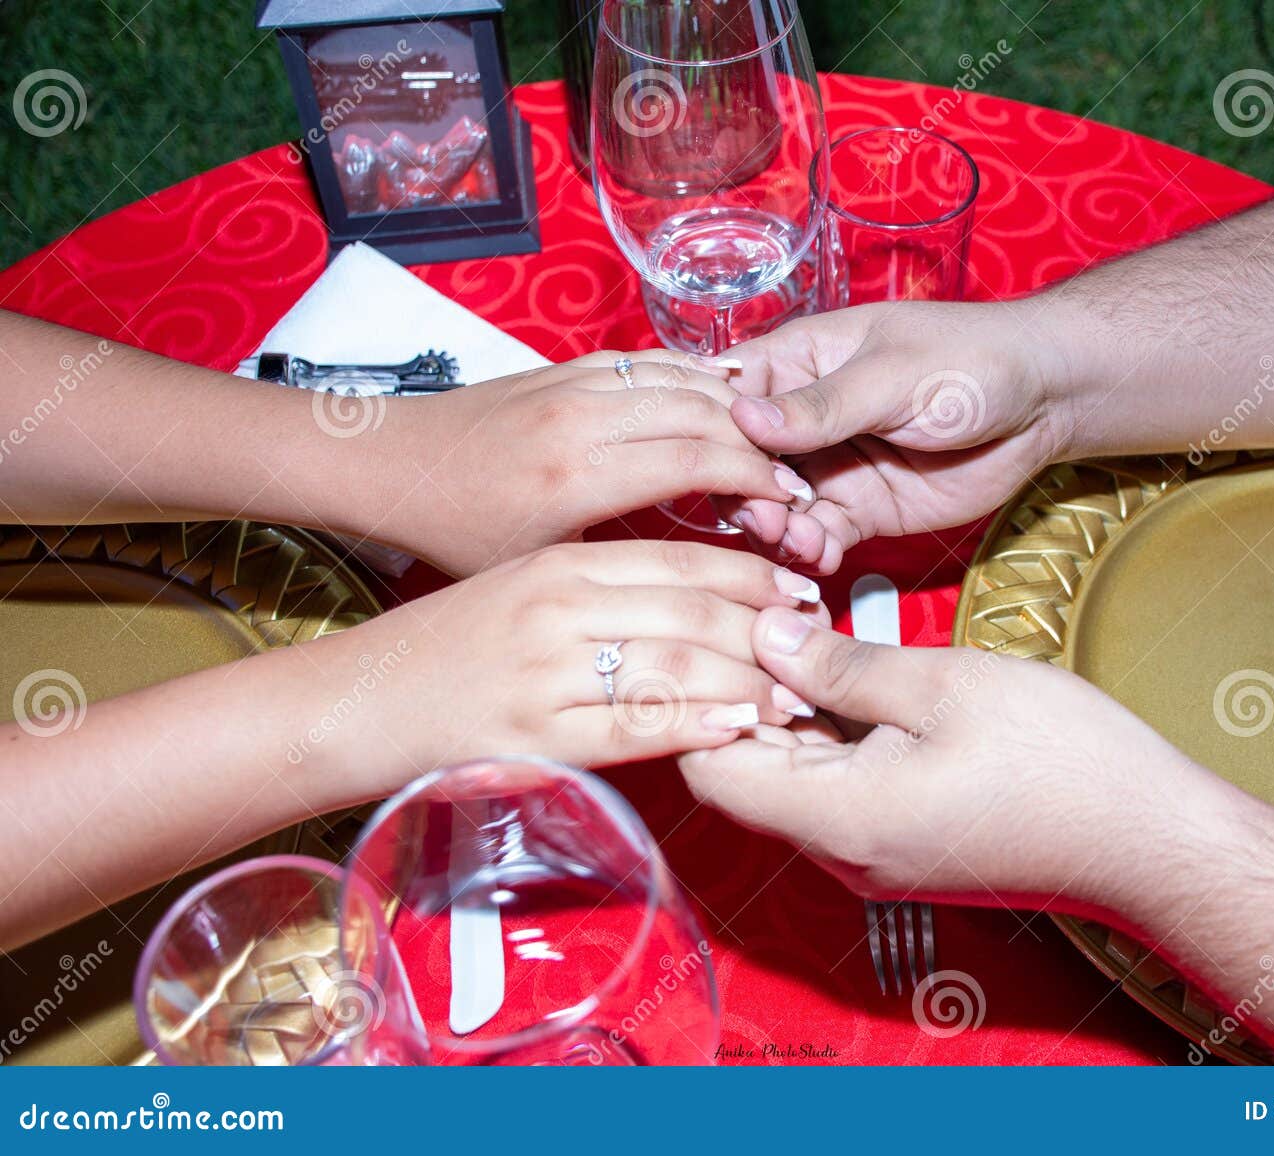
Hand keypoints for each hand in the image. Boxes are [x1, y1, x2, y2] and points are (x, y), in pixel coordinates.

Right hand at [322, 541, 829, 797]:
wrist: (354, 699)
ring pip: (679, 666)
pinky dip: (698, 727)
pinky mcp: (537, 735)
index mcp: (561, 562)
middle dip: (769, 628)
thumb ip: (601, 581)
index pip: (683, 558)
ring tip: (795, 695)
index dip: (753, 573)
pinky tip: (739, 727)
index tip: (797, 590)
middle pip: (696, 608)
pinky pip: (638, 728)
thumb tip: (689, 595)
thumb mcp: (521, 585)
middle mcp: (559, 606)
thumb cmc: (443, 643)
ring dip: (751, 681)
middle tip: (814, 643)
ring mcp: (548, 671)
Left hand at [372, 350, 809, 575]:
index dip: (755, 477)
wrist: (390, 466)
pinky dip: (693, 373)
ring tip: (770, 435)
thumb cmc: (455, 530)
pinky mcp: (565, 367)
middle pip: (702, 412)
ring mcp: (573, 383)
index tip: (788, 499)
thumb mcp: (538, 564)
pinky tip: (723, 388)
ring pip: (680, 378)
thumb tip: (692, 575)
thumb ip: (617, 557)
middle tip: (790, 473)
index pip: (698, 459)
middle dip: (758, 442)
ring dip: (733, 404)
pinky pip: (647, 360)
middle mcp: (582, 418)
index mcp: (577, 474)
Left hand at [678, 607, 1234, 910]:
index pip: (710, 768)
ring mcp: (872, 856)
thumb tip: (766, 634)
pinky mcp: (902, 845)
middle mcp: (842, 853)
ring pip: (790, 776)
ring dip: (790, 707)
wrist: (1148, 839)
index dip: (704, 694)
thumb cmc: (1063, 762)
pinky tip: (852, 674)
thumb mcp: (946, 685)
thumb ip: (843, 663)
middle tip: (769, 609)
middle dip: (744, 690)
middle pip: (744, 773)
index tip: (724, 625)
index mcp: (840, 818)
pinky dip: (829, 732)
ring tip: (810, 630)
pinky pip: (835, 788)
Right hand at [719, 301, 1074, 571]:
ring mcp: (829, 468)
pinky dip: (810, 552)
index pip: (725, 393)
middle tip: (764, 513)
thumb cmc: (970, 360)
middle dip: (742, 490)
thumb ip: (821, 406)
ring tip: (793, 538)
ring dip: (774, 528)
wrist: (1043, 402)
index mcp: (796, 362)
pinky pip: (818, 537)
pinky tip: (818, 556)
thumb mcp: (891, 376)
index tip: (711, 460)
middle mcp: (801, 419)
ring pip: (774, 507)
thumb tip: (743, 418)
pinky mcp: (860, 510)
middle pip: (740, 461)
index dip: (709, 429)